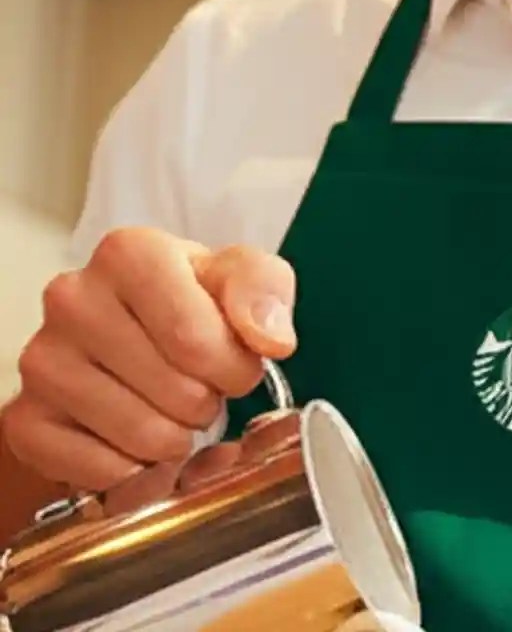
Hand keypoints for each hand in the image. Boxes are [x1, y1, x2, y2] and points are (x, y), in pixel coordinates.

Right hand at [3, 227, 296, 492]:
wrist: (130, 345)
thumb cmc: (193, 306)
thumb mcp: (244, 280)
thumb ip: (264, 293)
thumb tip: (270, 338)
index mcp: (130, 255)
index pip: (196, 340)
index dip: (234, 368)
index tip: (235, 364)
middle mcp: (73, 299)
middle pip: (178, 391)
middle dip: (209, 403)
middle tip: (201, 388)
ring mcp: (42, 360)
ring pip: (144, 437)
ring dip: (177, 439)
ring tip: (171, 410)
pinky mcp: (26, 420)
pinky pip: (105, 471)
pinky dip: (137, 471)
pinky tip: (137, 440)